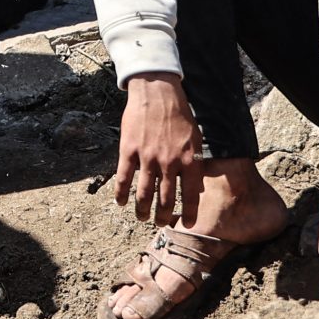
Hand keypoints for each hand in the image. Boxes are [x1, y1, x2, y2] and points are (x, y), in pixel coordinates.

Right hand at [114, 74, 205, 226]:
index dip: (189, 214)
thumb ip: (195, 163)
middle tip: (161, 223)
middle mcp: (169, 163)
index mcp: (189, 160)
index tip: (187, 225)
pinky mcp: (129, 151)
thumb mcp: (195, 139)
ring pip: (144, 194)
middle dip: (163, 217)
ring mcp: (147, 158)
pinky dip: (121, 194)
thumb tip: (196, 186)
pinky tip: (121, 203)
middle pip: (166, 199)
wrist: (157, 92)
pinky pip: (124, 178)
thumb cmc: (179, 114)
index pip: (191, 196)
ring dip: (143, 210)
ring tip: (142, 217)